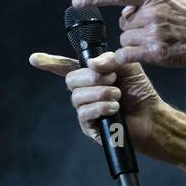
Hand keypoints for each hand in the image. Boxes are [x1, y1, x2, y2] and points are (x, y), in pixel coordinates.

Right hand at [28, 49, 165, 153]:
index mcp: (90, 75)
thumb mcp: (127, 67)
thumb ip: (110, 59)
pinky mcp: (89, 126)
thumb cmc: (139, 90)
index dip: (49, 63)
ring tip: (118, 95)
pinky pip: (84, 113)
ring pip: (77, 96)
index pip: (64, 67)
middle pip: (71, 80)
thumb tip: (92, 64)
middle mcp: (84, 92)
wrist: (151, 116)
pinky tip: (114, 108)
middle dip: (92, 77)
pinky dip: (100, 107)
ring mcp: (84, 109)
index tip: (34, 59)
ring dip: (100, 92)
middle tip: (113, 79)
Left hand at [71, 0, 185, 67]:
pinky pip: (127, 54)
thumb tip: (127, 6)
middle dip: (132, 27)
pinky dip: (129, 56)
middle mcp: (151, 13)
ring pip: (125, 40)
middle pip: (123, 23)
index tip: (77, 1)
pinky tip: (146, 54)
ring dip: (135, 43)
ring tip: (159, 42)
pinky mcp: (155, 52)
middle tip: (153, 31)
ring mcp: (153, 33)